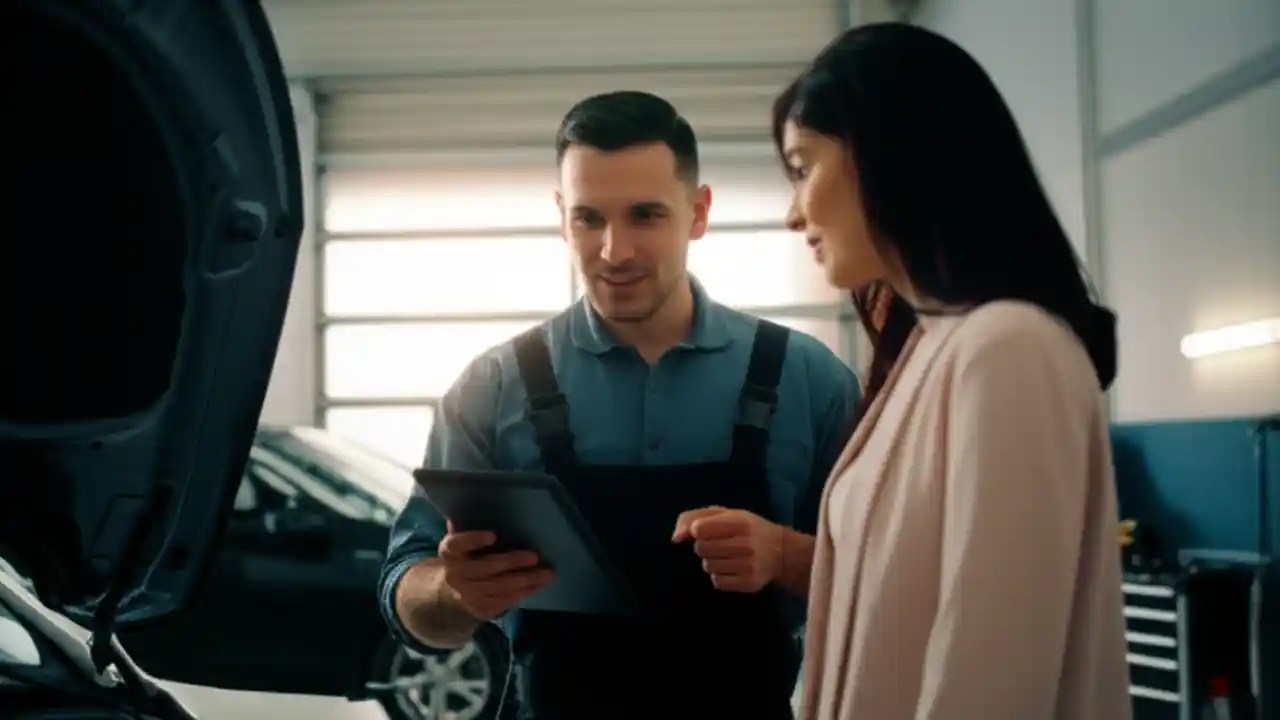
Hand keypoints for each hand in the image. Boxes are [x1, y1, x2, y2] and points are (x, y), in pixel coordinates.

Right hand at [437, 520, 552, 620]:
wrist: (450, 593)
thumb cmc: (464, 557)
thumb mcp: (460, 542)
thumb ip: (466, 526)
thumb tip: (470, 500)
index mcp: (449, 553)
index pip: (456, 545)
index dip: (473, 539)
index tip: (493, 535)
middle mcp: (455, 575)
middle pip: (485, 567)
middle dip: (511, 562)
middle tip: (534, 556)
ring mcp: (468, 595)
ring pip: (500, 587)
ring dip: (526, 579)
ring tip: (547, 572)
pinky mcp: (481, 609)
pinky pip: (506, 601)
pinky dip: (525, 592)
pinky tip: (539, 583)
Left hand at [671, 506, 784, 592]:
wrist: (782, 552)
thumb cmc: (748, 529)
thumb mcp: (727, 514)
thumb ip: (695, 517)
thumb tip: (675, 538)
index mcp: (740, 522)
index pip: (699, 529)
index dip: (698, 530)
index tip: (707, 530)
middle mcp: (745, 544)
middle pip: (701, 548)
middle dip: (705, 546)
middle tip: (720, 544)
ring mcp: (748, 565)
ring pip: (708, 566)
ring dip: (712, 561)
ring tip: (728, 556)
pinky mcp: (749, 583)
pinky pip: (717, 582)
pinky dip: (720, 576)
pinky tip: (732, 569)